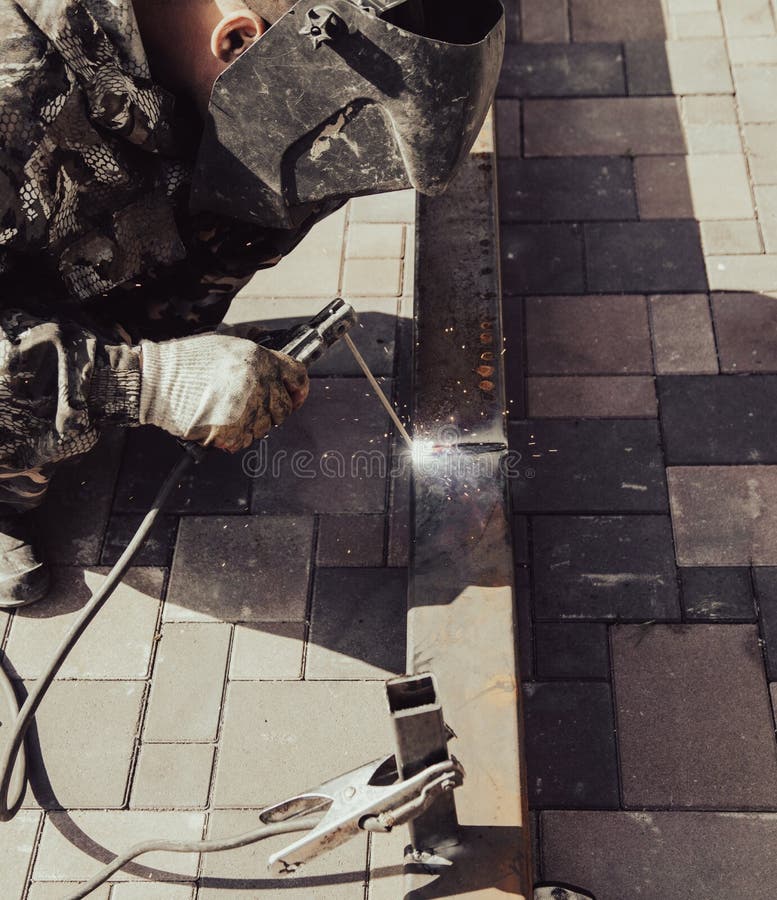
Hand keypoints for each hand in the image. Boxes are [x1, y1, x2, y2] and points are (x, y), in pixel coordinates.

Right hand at [138, 334, 308, 451]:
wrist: (154, 380)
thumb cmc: (184, 362)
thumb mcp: (227, 345)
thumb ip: (255, 360)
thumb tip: (276, 373)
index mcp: (259, 358)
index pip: (297, 376)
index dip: (298, 390)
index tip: (295, 397)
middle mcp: (258, 381)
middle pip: (284, 408)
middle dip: (271, 413)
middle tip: (251, 410)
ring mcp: (246, 406)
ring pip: (265, 428)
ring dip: (250, 426)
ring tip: (227, 414)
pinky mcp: (232, 428)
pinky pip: (244, 442)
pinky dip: (233, 439)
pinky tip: (218, 425)